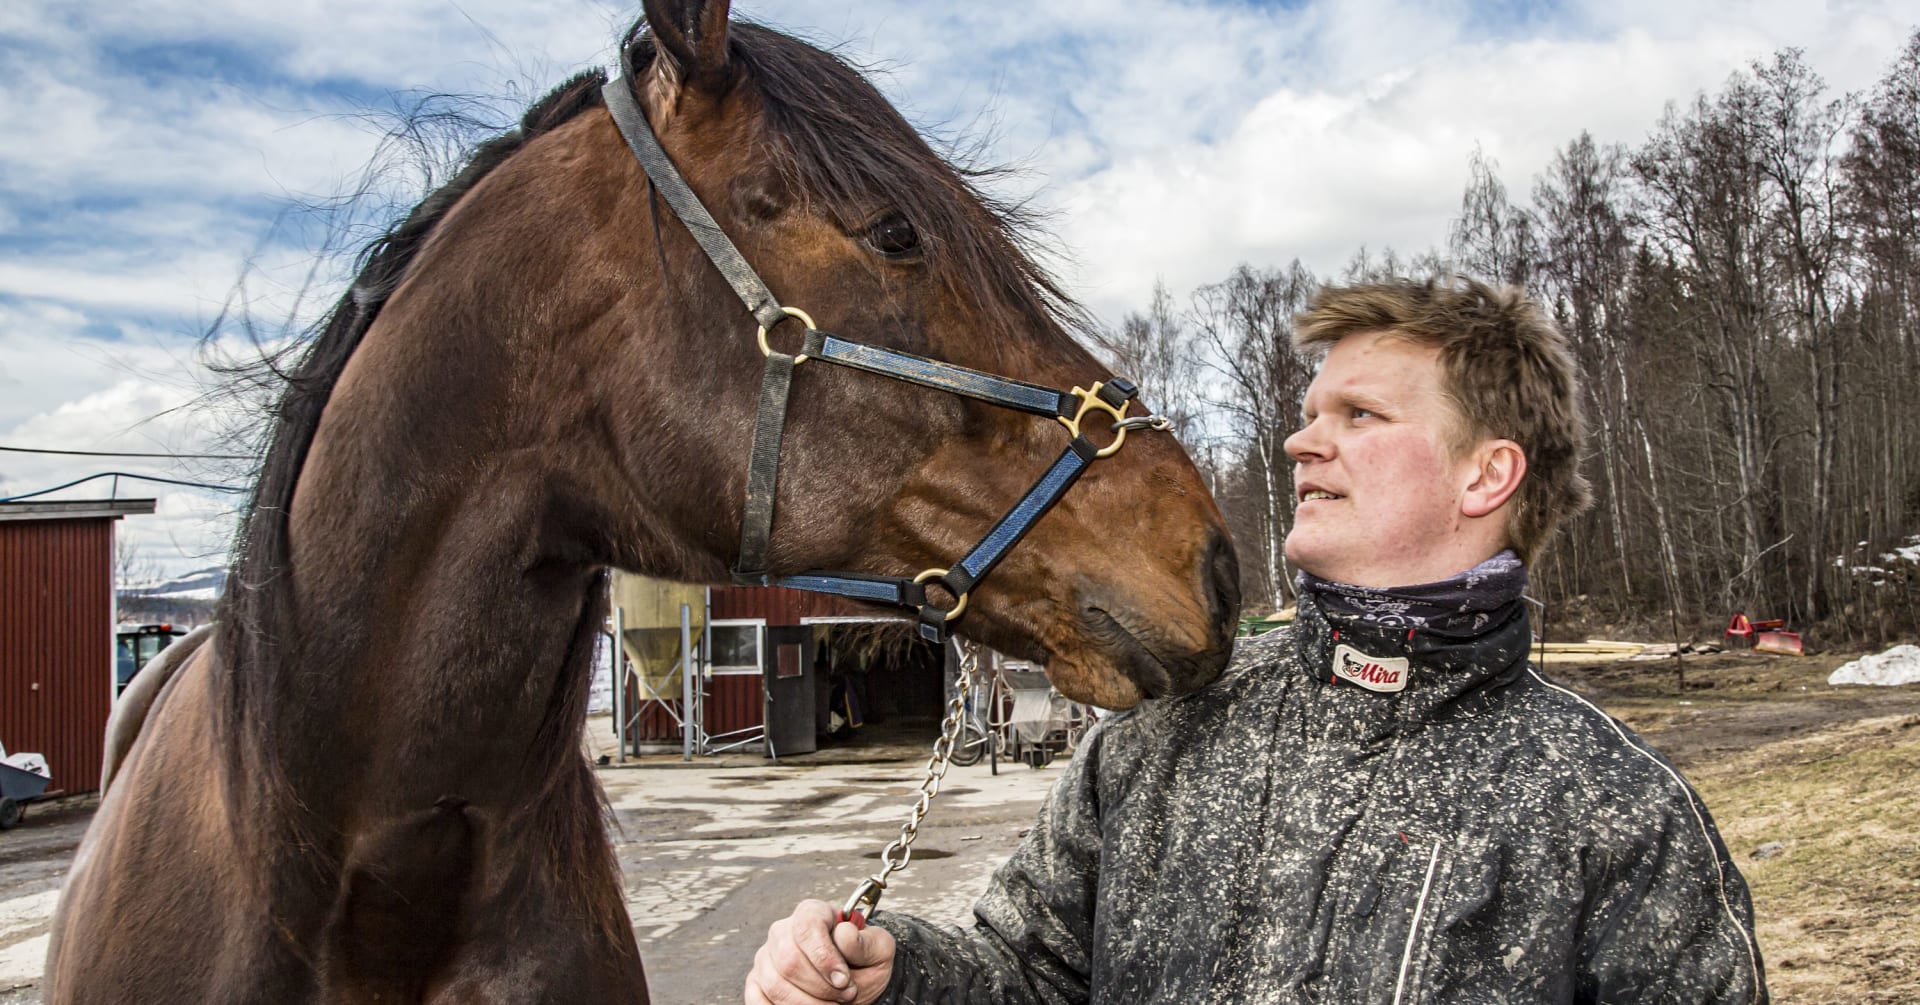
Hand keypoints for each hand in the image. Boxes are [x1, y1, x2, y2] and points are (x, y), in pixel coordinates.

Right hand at [744, 899, 895, 1004]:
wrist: (854, 981)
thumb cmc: (864, 961)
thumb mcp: (878, 949)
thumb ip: (865, 943)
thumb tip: (844, 934)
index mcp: (812, 913)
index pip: (807, 927)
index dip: (824, 957)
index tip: (844, 980)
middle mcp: (782, 931)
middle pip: (789, 961)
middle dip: (820, 987)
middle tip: (846, 996)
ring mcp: (766, 957)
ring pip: (775, 985)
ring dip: (807, 1004)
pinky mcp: (756, 981)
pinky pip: (757, 999)